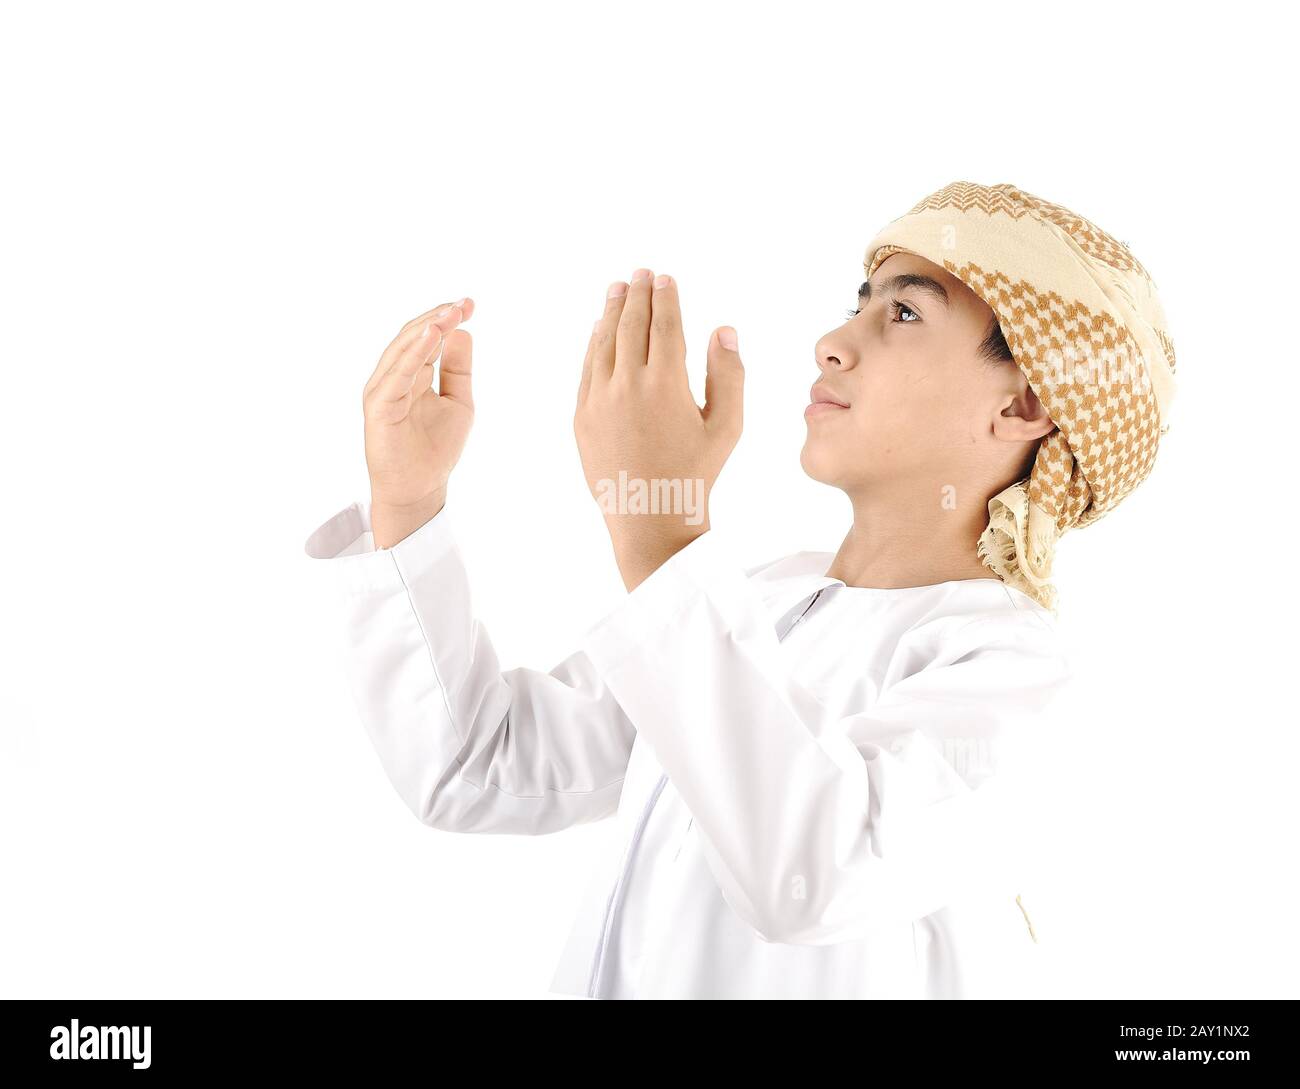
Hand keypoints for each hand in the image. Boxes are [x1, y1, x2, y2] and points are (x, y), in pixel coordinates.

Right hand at [363, 298, 474, 547]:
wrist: (420, 489)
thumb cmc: (436, 450)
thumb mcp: (458, 401)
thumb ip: (458, 369)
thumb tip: (464, 332)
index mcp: (412, 375)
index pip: (426, 337)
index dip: (446, 318)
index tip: (469, 304)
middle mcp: (393, 377)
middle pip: (412, 336)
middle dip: (437, 317)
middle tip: (462, 304)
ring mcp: (383, 390)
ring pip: (402, 349)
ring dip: (426, 328)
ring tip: (449, 313)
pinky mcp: (379, 406)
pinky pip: (397, 373)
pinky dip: (413, 352)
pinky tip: (431, 336)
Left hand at [574, 269, 743, 589]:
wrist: (650, 516)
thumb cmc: (696, 472)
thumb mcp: (727, 426)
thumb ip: (729, 374)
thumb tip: (722, 330)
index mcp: (666, 384)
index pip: (664, 326)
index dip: (666, 298)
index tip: (665, 278)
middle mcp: (628, 385)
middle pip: (630, 327)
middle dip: (637, 296)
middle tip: (640, 274)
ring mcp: (600, 400)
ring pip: (603, 343)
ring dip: (611, 313)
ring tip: (618, 291)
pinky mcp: (582, 417)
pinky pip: (587, 370)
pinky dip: (593, 345)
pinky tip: (600, 331)